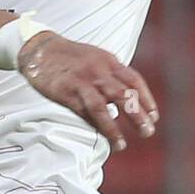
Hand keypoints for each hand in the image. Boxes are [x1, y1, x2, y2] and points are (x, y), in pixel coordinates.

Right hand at [16, 32, 158, 149]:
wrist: (40, 49)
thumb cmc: (72, 57)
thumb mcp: (98, 58)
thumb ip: (113, 75)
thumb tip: (128, 98)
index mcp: (109, 62)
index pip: (134, 81)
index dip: (146, 100)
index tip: (154, 117)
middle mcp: (98, 71)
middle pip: (123, 95)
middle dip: (138, 115)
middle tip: (148, 132)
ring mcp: (82, 82)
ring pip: (102, 107)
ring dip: (113, 128)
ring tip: (121, 145)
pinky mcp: (65, 92)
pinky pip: (82, 111)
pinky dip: (92, 125)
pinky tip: (100, 137)